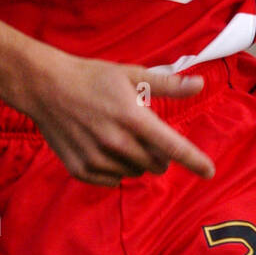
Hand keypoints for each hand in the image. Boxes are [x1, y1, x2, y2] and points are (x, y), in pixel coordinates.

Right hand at [24, 51, 215, 186]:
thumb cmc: (91, 77)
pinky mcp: (80, 169)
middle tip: (144, 134)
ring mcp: (97, 159)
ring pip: (134, 173)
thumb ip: (168, 85)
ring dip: (136, 161)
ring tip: (119, 137)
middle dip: (159, 154)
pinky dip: (114, 169)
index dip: (195, 161)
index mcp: (133, 118)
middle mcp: (116, 142)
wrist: (45, 87)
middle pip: (156, 164)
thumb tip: (199, 85)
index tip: (209, 172)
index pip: (173, 147)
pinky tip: (103, 148)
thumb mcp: (131, 74)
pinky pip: (112, 181)